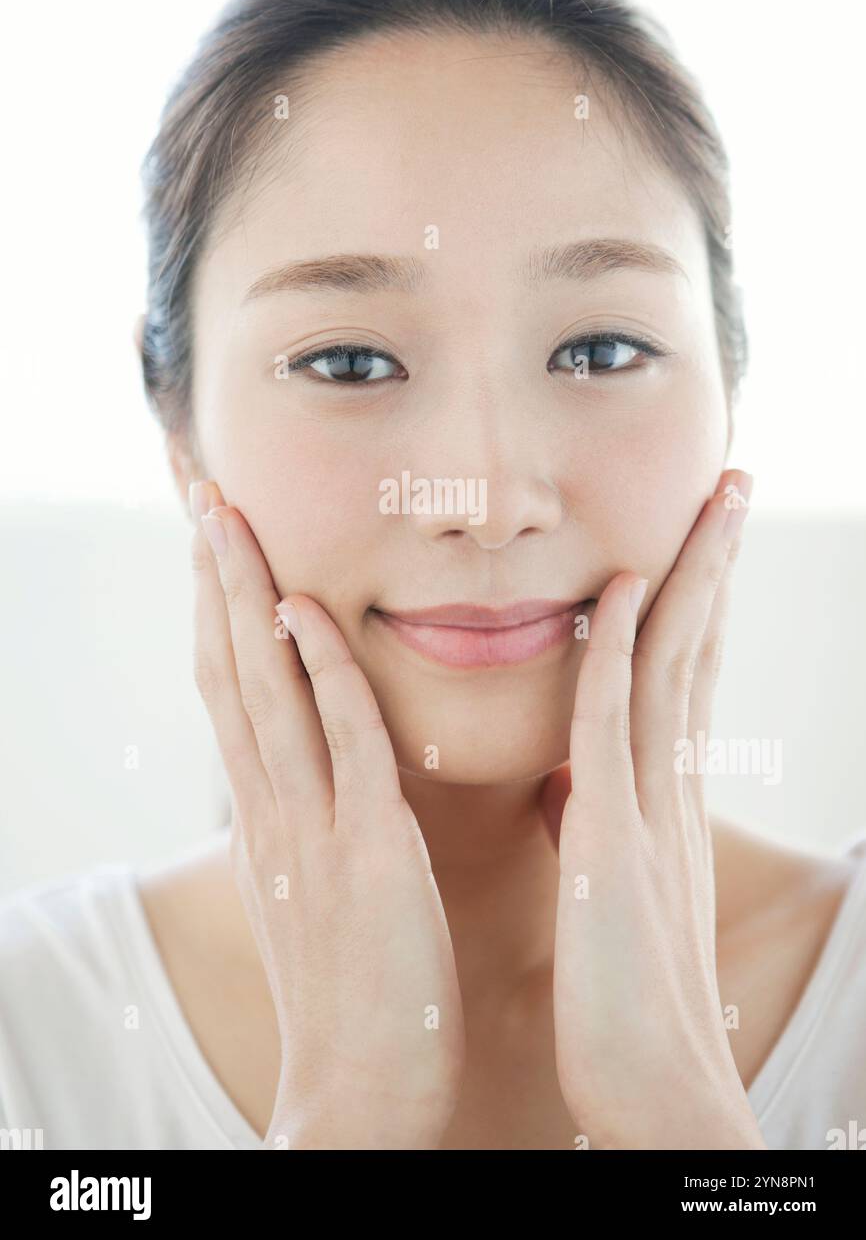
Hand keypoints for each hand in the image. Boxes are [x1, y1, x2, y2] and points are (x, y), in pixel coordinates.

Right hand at [190, 481, 464, 1149]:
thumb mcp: (313, 885)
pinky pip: (341, 744)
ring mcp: (312, 826)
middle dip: (214, 576)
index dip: (217, 607)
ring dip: (245, 597)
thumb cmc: (355, 987)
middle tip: (199, 492)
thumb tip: (310, 764)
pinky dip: (321, 674)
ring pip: (264, 689)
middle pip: (228, 669)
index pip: (229, 688)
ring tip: (227, 517)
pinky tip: (305, 612)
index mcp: (265, 814)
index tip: (210, 538)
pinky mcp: (366, 851)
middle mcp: (272, 808)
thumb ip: (307, 818)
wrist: (359, 1089)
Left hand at [541, 469, 765, 1148]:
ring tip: (713, 502)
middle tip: (730, 487)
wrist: (653, 1089)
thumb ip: (592, 824)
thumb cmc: (624, 997)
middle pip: (698, 650)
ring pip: (675, 666)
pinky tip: (621, 594)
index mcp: (663, 800)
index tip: (698, 540)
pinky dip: (620, 654)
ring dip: (690, 577)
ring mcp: (650, 809)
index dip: (693, 604)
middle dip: (713, 565)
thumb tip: (563, 782)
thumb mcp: (606, 890)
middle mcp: (670, 789)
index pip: (683, 677)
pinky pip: (614, 728)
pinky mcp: (616, 841)